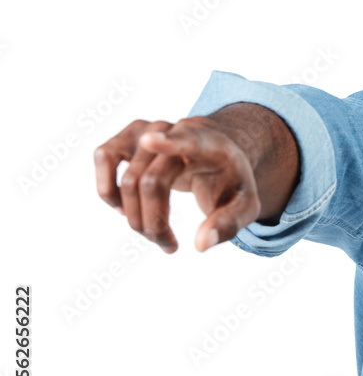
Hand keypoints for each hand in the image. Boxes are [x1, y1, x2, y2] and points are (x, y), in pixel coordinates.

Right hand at [94, 117, 262, 252]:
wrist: (218, 153)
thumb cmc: (230, 181)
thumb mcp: (245, 205)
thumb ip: (228, 224)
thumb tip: (200, 244)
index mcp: (209, 143)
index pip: (188, 139)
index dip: (168, 141)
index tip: (150, 141)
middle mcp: (174, 129)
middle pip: (151, 183)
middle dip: (154, 224)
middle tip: (169, 246)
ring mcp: (147, 129)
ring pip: (126, 180)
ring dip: (133, 217)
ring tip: (153, 231)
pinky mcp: (126, 136)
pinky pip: (104, 158)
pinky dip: (108, 191)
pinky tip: (125, 207)